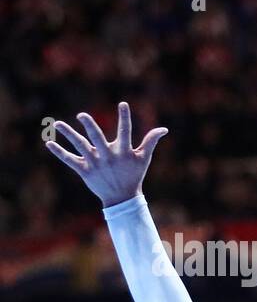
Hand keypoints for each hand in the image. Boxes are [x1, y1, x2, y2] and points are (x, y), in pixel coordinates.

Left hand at [45, 103, 168, 207]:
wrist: (122, 198)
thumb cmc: (134, 174)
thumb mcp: (143, 158)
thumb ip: (151, 141)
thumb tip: (164, 129)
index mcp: (123, 152)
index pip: (125, 131)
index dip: (125, 118)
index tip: (123, 104)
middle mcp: (108, 156)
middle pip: (97, 138)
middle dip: (90, 126)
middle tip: (82, 115)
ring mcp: (95, 163)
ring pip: (80, 146)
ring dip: (68, 134)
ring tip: (58, 124)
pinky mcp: (85, 171)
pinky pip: (70, 160)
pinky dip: (59, 152)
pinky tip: (48, 144)